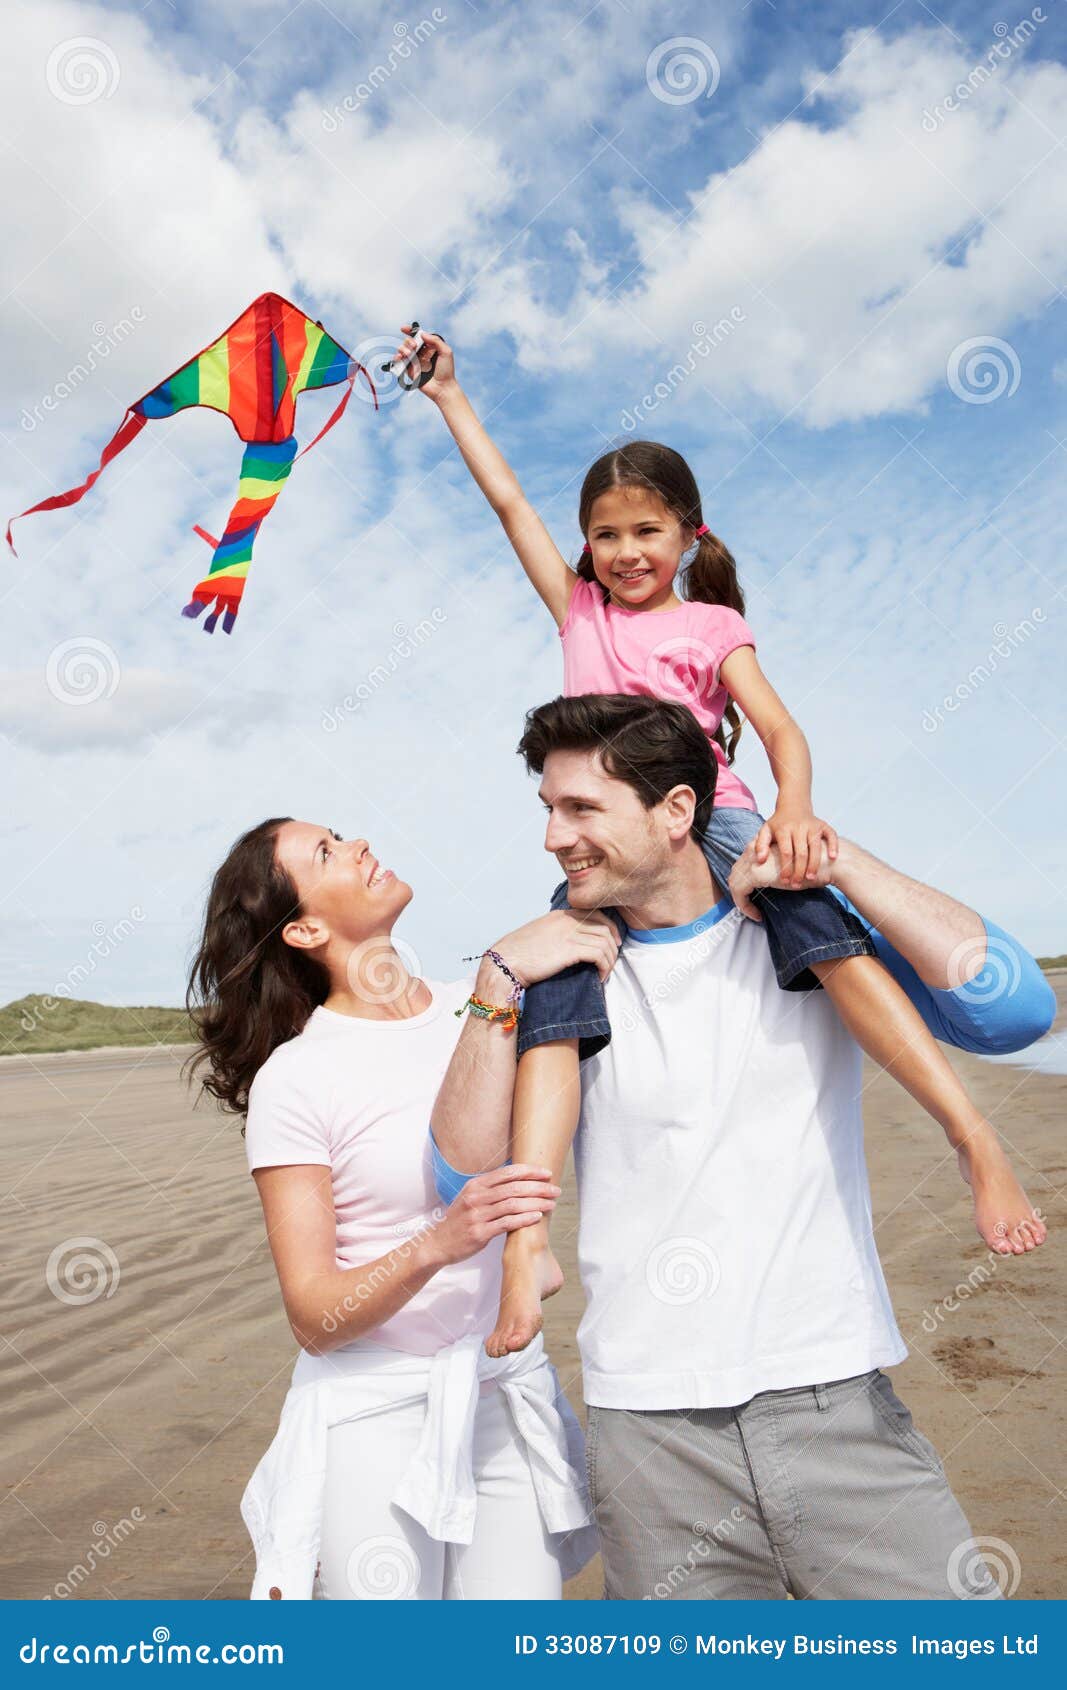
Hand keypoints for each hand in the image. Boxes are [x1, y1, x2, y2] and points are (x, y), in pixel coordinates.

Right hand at [393, 324, 454, 397]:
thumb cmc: (446, 370)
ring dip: (403, 348)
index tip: (404, 328)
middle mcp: (420, 353)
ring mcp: (414, 361)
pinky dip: (396, 358)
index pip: (417, 336)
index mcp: (428, 347)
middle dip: (409, 341)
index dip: (410, 331)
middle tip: (415, 346)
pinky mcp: (409, 370)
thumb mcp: (446, 352)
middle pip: (408, 341)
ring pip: (402, 350)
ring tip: (409, 354)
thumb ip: (436, 341)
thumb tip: (422, 334)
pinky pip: (399, 362)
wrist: (443, 387)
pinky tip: (399, 357)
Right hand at [430, 1164, 560, 1264]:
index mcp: (476, 1184)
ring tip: (552, 1204)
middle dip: (539, 1187)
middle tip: (556, 1190)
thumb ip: (491, 1189)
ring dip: (536, 1203)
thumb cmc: (460, 1219)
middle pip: (514, 1187)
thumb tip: (520, 1179)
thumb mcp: (470, 1197)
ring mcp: (477, 1215)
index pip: (508, 1172)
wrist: (438, 1243)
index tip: (547, 1173)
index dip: (530, 1171)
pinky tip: (538, 1216)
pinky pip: (507, 1223)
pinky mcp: (479, 1233)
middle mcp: (476, 1197)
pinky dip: (525, 1219)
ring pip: (513, 1204)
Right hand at [491, 907, 622, 987]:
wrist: (504, 963)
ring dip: (609, 959)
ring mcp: (569, 934)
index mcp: (560, 915)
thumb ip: (556, 933)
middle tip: (612, 958)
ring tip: (604, 972)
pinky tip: (599, 977)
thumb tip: (568, 944)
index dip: (609, 928)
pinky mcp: (570, 950)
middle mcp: (566, 920)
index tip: (612, 942)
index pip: (595, 914)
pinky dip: (604, 967)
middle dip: (613, 944)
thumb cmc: (518, 955)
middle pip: (605, 926)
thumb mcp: (539, 935)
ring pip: (605, 941)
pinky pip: (599, 955)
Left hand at [729, 837, 833, 920]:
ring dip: (742, 902)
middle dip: (739, 893)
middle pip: (735, 873)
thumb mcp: (787, 866)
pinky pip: (739, 892)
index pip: (741, 866)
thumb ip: (773, 869)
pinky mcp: (755, 873)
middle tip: (749, 908)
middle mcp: (753, 850)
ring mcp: (753, 861)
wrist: (822, 862)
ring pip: (734, 882)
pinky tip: (758, 915)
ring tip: (754, 913)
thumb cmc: (810, 865)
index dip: (744, 884)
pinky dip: (745, 906)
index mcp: (760, 846)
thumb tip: (765, 883)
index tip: (754, 898)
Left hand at [754, 808, 837, 886]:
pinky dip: (833, 846)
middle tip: (797, 884)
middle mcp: (799, 827)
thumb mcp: (765, 831)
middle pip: (801, 852)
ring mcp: (813, 825)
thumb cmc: (779, 823)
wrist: (793, 805)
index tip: (785, 881)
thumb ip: (760, 845)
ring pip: (816, 847)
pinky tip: (832, 858)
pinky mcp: (823, 825)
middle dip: (800, 871)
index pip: (786, 852)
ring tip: (811, 878)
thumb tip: (760, 860)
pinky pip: (831, 835)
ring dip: (814, 864)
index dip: (786, 868)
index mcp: (784, 829)